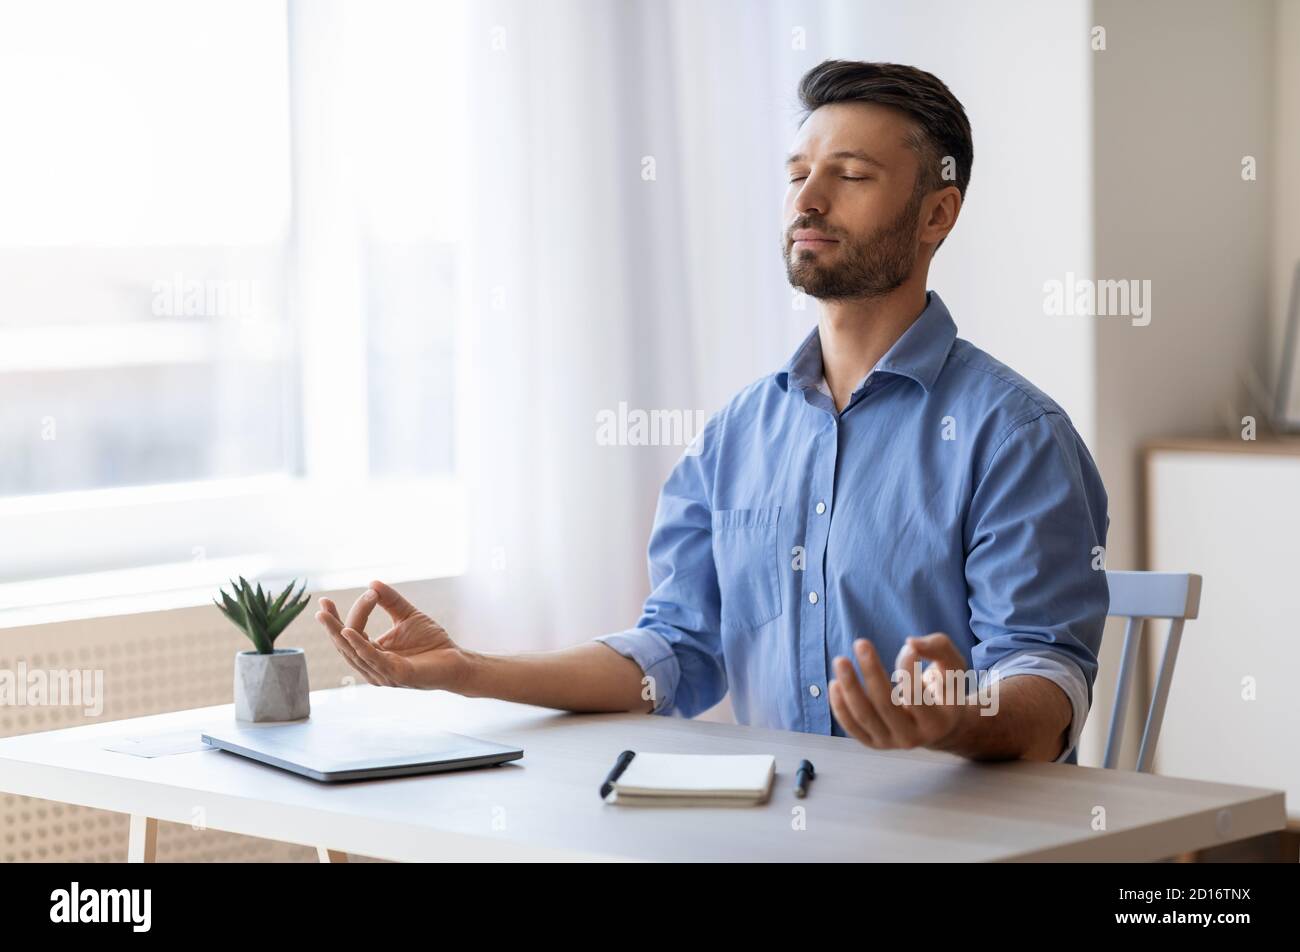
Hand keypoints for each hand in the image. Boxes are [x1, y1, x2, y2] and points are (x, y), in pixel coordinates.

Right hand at [315, 580, 469, 691]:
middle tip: (319, 608)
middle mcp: (373, 667)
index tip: (332, 598)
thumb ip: (391, 601)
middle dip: (331, 626)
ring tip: (325, 616)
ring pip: (354, 653)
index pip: (350, 634)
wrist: (457, 660)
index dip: (342, 616)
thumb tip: (372, 583)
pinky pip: (373, 659)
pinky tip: (348, 631)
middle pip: (345, 646)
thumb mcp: (408, 616)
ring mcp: (383, 674)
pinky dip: (359, 645)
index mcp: (373, 654)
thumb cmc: (432, 643)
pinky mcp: (397, 675)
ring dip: (339, 633)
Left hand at [828, 633, 970, 751]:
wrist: (939, 727)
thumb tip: (909, 643)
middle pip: (886, 705)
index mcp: (937, 722)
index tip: (907, 646)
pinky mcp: (874, 743)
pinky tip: (835, 684)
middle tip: (861, 643)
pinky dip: (840, 705)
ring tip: (841, 661)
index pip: (917, 696)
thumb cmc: (945, 689)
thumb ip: (938, 648)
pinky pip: (852, 726)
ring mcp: (891, 743)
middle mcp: (913, 738)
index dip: (908, 669)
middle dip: (871, 672)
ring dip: (849, 687)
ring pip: (864, 716)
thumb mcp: (954, 667)